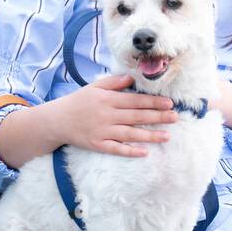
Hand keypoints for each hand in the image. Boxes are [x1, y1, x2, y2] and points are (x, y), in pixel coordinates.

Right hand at [55, 71, 178, 156]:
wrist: (56, 120)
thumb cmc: (78, 102)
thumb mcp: (94, 87)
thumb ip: (114, 82)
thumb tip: (132, 78)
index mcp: (108, 99)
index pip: (135, 100)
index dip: (153, 102)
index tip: (169, 103)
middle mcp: (107, 115)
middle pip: (137, 116)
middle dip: (158, 117)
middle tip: (176, 117)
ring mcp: (103, 131)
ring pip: (130, 133)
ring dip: (149, 135)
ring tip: (167, 136)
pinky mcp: (97, 145)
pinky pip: (116, 149)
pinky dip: (130, 151)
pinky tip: (144, 152)